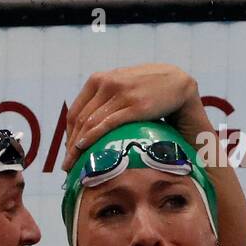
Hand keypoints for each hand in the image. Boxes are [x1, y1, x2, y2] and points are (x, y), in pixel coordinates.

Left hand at [61, 64, 200, 169]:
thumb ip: (105, 99)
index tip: (68, 153)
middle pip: (80, 120)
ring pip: (90, 123)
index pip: (76, 111)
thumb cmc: (148, 89)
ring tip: (75, 165)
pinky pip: (108, 123)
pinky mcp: (135, 106)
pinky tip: (85, 149)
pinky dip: (93, 137)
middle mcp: (107, 84)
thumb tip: (89, 126)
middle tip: (67, 166)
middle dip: (70, 146)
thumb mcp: (121, 86)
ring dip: (78, 147)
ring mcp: (121, 94)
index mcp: (99, 79)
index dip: (68, 135)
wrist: (177, 83)